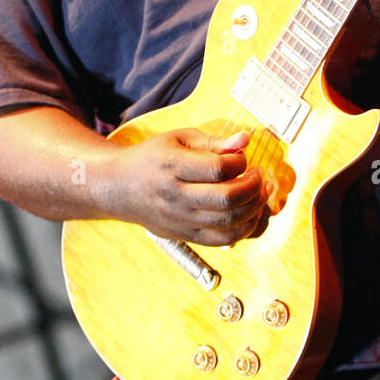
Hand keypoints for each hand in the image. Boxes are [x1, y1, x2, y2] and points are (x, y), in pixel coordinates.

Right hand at [110, 128, 268, 246]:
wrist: (120, 187)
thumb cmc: (152, 158)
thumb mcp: (179, 139)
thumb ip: (214, 142)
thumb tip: (245, 141)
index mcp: (173, 166)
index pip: (218, 168)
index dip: (240, 162)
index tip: (242, 158)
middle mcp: (176, 196)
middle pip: (227, 198)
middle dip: (253, 186)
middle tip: (259, 176)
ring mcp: (180, 220)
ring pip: (228, 223)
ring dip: (254, 209)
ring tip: (259, 193)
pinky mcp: (185, 236)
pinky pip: (222, 240)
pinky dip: (243, 229)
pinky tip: (249, 213)